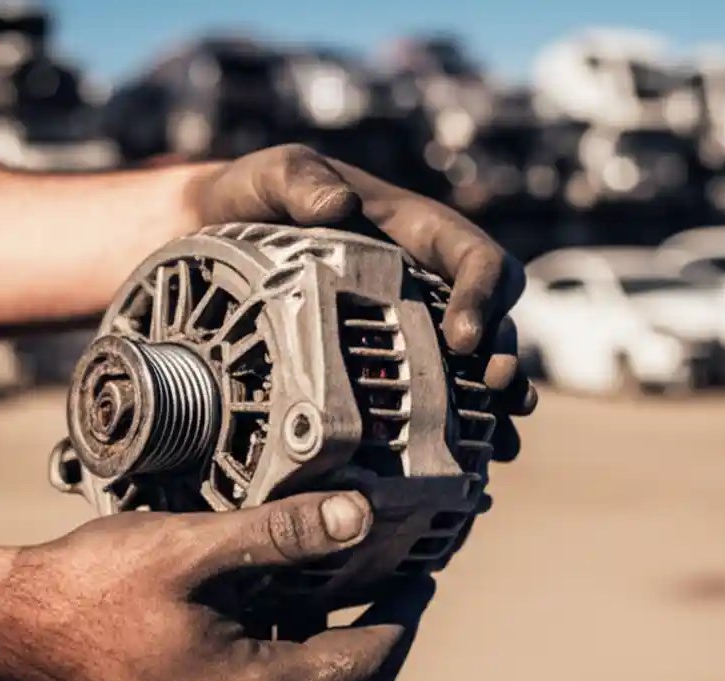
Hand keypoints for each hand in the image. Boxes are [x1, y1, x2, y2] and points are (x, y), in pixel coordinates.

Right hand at [0, 491, 431, 680]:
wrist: (16, 626)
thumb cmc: (94, 592)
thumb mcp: (196, 550)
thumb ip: (284, 535)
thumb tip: (360, 518)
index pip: (366, 662)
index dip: (403, 615)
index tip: (421, 573)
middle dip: (380, 638)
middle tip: (399, 584)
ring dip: (340, 648)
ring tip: (353, 585)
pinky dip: (298, 655)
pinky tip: (291, 605)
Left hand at [188, 144, 537, 441]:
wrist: (221, 236)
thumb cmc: (256, 199)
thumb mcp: (272, 177)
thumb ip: (301, 181)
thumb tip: (343, 204)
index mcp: (417, 232)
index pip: (477, 259)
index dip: (482, 297)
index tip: (463, 339)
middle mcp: (430, 279)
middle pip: (495, 315)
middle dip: (501, 352)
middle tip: (492, 389)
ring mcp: (418, 321)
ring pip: (479, 359)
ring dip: (497, 397)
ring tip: (503, 438)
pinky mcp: (394, 358)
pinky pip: (442, 390)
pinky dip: (466, 424)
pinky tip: (476, 458)